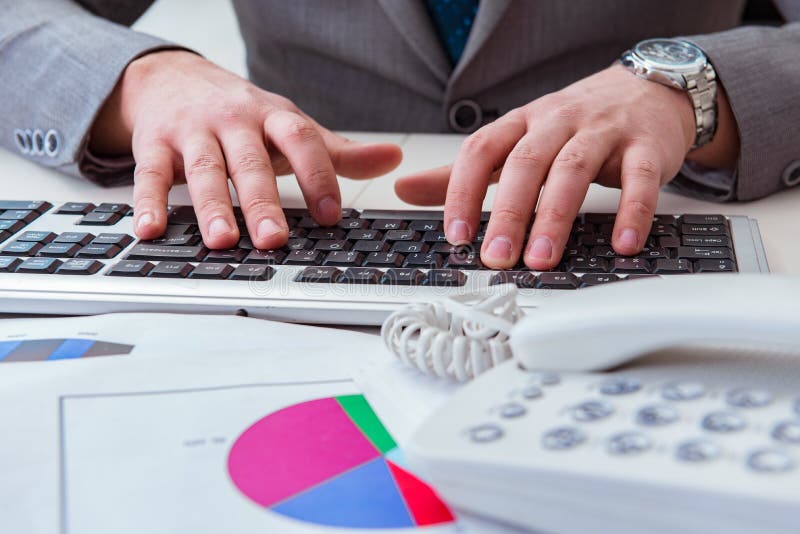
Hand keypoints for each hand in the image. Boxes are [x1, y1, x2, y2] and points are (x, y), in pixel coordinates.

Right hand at [91, 50, 401, 248]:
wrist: (173, 77)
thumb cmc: (241, 112)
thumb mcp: (289, 125)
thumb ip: (336, 151)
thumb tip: (393, 158)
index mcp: (273, 117)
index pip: (301, 141)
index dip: (318, 177)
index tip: (331, 215)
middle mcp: (233, 121)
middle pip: (250, 162)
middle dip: (262, 201)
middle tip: (274, 238)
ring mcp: (192, 131)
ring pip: (203, 169)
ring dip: (211, 205)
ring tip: (222, 239)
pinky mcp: (154, 144)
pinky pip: (149, 174)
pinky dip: (148, 202)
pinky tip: (152, 229)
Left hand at [395, 63, 737, 269]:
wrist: (646, 90)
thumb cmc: (573, 124)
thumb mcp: (514, 140)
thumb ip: (463, 171)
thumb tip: (405, 189)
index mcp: (520, 123)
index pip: (481, 151)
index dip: (463, 192)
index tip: (455, 235)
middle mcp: (557, 122)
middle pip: (526, 164)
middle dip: (508, 213)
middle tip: (496, 257)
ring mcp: (603, 132)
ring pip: (574, 170)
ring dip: (556, 218)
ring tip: (541, 259)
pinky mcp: (646, 147)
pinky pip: (639, 179)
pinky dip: (631, 212)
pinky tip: (621, 244)